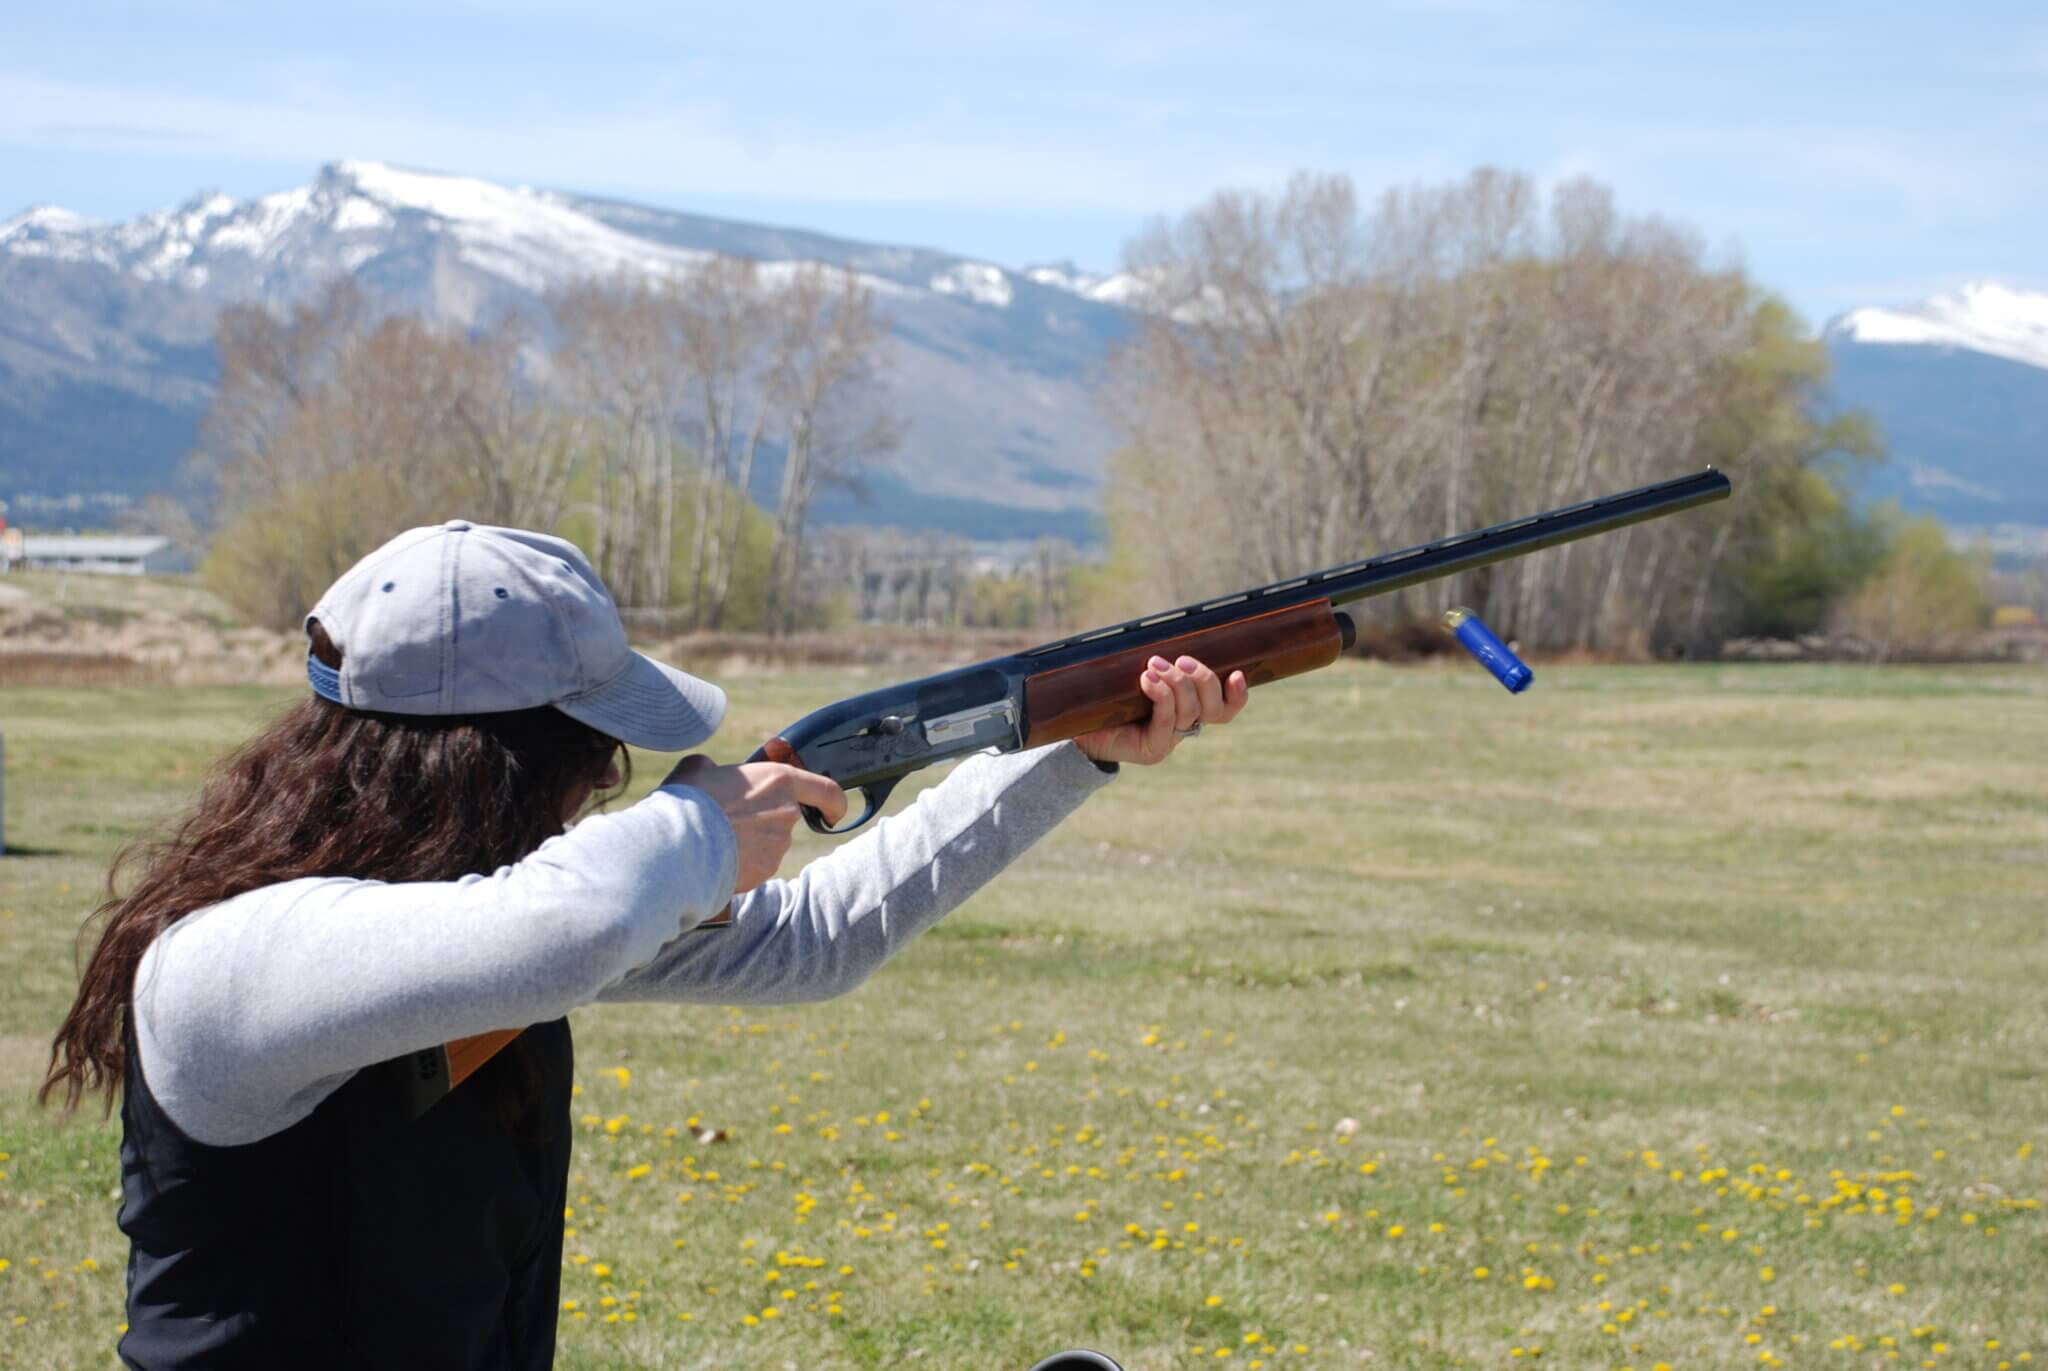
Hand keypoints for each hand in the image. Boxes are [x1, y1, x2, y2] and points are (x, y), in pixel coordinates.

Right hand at [663, 755, 849, 891]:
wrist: (677, 844)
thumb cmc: (689, 800)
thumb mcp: (699, 768)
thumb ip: (716, 769)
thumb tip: (710, 772)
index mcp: (779, 781)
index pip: (828, 791)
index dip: (834, 803)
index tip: (832, 812)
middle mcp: (787, 813)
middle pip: (785, 817)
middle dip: (763, 820)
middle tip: (729, 819)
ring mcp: (778, 846)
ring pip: (770, 843)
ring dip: (750, 842)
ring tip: (715, 839)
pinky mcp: (765, 871)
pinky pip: (757, 865)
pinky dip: (742, 863)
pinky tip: (716, 858)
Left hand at [1074, 654, 1249, 766]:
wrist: (1076, 725)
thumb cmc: (1106, 694)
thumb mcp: (1138, 672)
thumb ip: (1159, 661)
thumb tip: (1169, 634)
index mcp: (1188, 710)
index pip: (1225, 709)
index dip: (1237, 695)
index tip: (1237, 673)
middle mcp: (1183, 728)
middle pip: (1214, 709)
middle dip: (1203, 679)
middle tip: (1181, 660)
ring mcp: (1168, 741)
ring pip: (1191, 712)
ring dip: (1177, 683)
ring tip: (1155, 665)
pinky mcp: (1151, 749)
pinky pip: (1166, 720)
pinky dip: (1161, 696)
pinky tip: (1147, 680)